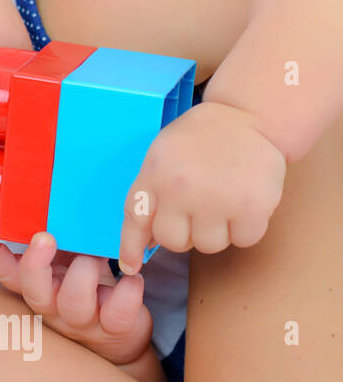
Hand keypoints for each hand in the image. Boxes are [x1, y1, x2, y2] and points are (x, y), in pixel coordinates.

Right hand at [0, 220, 152, 365]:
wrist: (120, 335)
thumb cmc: (89, 286)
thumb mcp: (68, 261)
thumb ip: (59, 238)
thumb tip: (54, 193)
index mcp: (38, 285)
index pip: (5, 272)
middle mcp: (53, 304)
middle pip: (33, 291)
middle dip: (35, 264)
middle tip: (44, 238)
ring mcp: (82, 319)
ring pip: (74, 302)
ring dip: (85, 273)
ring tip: (98, 256)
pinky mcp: (114, 328)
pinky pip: (117, 314)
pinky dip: (127, 293)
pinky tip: (132, 279)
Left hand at [117, 100, 286, 273]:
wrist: (245, 115)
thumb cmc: (198, 139)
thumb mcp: (161, 157)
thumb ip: (150, 196)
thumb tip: (145, 242)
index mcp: (154, 174)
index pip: (134, 220)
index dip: (130, 248)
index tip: (130, 266)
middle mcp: (180, 189)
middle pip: (174, 241)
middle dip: (184, 233)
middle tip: (198, 209)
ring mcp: (217, 198)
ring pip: (209, 246)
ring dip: (216, 231)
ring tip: (222, 202)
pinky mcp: (252, 205)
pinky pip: (243, 240)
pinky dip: (245, 229)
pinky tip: (244, 203)